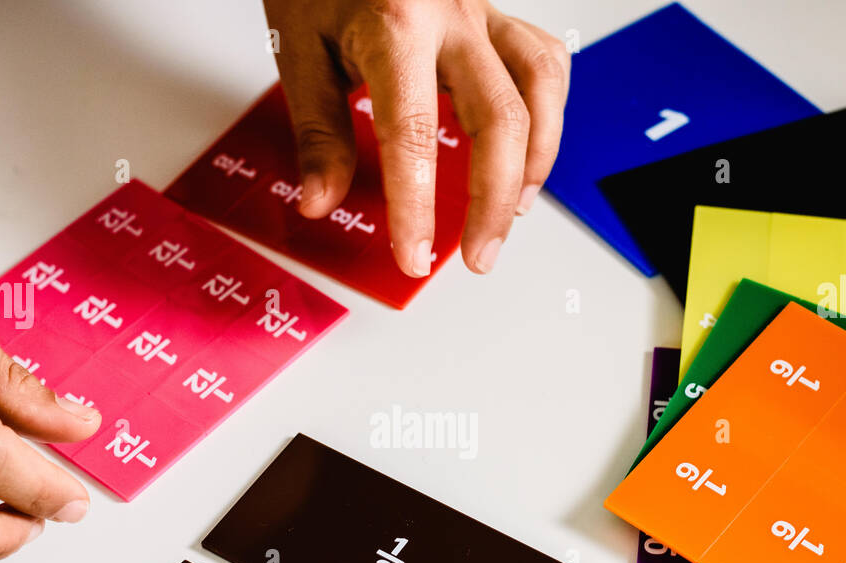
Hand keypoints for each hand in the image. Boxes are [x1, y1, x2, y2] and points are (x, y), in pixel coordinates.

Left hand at [262, 0, 568, 276]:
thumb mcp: (298, 47)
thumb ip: (318, 130)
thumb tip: (321, 200)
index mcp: (395, 24)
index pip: (413, 134)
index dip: (417, 207)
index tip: (412, 254)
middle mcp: (451, 14)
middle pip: (500, 120)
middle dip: (493, 203)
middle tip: (476, 255)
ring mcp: (482, 10)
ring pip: (540, 89)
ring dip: (534, 162)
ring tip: (512, 213)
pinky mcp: (496, 12)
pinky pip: (544, 60)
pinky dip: (547, 112)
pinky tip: (528, 150)